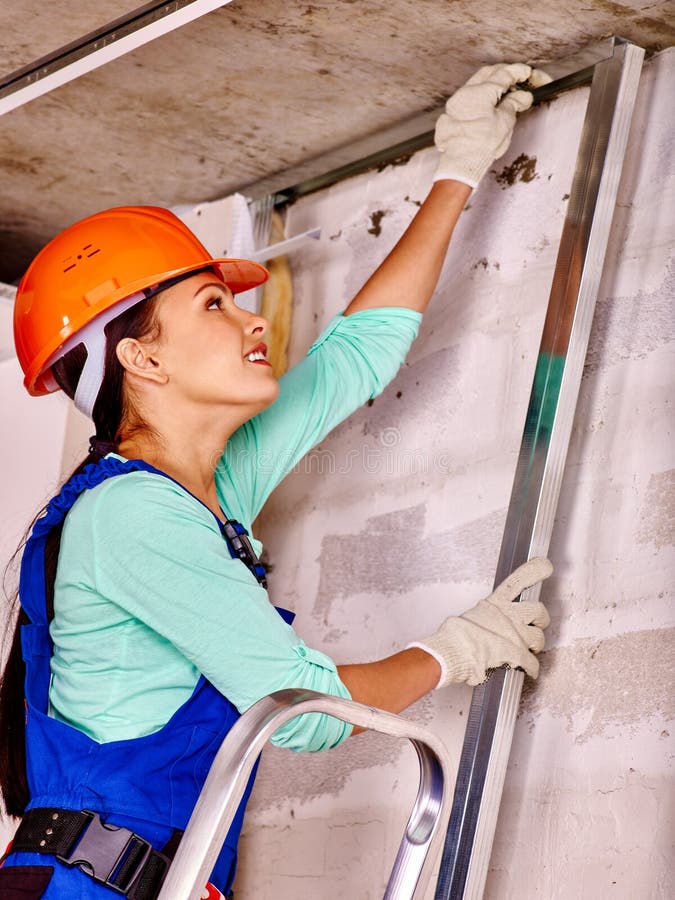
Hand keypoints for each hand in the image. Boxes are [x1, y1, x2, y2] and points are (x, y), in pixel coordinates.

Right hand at [408, 558, 551, 686]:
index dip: (534, 572)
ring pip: (539, 638)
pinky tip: (527, 670)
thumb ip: (483, 618)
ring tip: (526, 650)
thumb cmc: (455, 638)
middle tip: (536, 625)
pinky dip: (531, 668)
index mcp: (495, 604)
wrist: (452, 653)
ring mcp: (516, 635)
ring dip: (534, 646)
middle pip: (538, 610)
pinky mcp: (519, 655)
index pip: (518, 581)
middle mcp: (509, 616)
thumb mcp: (469, 617)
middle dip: (541, 619)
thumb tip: (483, 624)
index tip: (545, 566)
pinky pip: (533, 663)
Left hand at [433, 63, 551, 188]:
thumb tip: (522, 96)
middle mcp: (466, 92)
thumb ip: (513, 104)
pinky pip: (469, 95)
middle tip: (519, 79)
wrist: (460, 164)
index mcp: (480, 92)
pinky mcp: (452, 112)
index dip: (519, 72)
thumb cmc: (481, 146)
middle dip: (505, 73)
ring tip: (506, 91)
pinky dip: (482, 94)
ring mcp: (457, 101)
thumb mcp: (504, 123)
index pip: (503, 74)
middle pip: (489, 73)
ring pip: (477, 83)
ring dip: (492, 83)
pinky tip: (490, 101)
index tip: (529, 74)